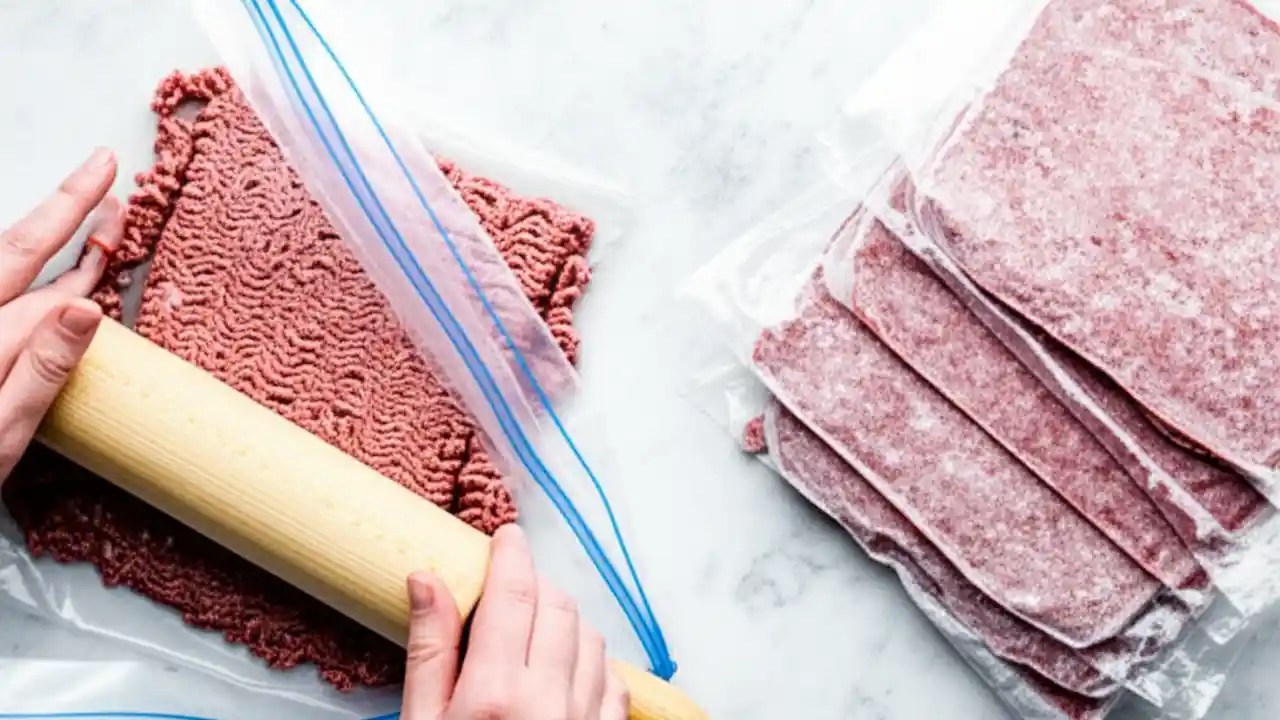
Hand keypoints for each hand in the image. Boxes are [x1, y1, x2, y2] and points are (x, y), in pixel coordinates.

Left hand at [0, 148, 123, 482]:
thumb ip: (41, 368)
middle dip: (64, 214)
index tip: (107, 177)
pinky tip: (43, 277)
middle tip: (102, 174)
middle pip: (16, 252)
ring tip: (85, 221)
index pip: (35, 264)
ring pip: (3, 273)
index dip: (73, 215)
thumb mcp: (2, 431)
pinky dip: (23, 278)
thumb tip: (87, 307)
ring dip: (46, 244)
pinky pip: (0, 300)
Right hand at [402, 524, 629, 719]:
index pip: (513, 594)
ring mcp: (584, 719)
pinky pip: (615, 682)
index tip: (507, 536)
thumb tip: (426, 579)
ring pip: (592, 638)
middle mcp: (548, 700)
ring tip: (535, 627)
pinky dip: (594, 661)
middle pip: (558, 607)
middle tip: (511, 585)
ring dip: (565, 620)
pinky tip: (568, 666)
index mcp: (495, 692)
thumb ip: (429, 653)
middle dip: (536, 584)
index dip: (511, 555)